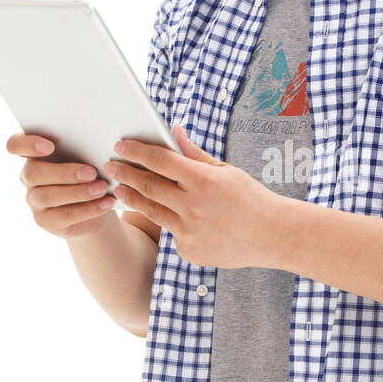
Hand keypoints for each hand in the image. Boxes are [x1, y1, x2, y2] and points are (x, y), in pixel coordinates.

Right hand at [6, 132, 115, 240]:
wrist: (97, 204)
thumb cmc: (90, 171)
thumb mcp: (86, 157)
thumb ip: (83, 148)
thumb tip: (97, 143)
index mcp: (33, 154)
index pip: (15, 145)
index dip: (27, 144)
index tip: (50, 146)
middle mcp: (28, 177)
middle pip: (34, 173)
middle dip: (64, 173)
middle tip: (91, 172)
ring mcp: (34, 201)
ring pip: (49, 196)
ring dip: (78, 192)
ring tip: (102, 188)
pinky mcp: (46, 221)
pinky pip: (65, 216)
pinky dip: (89, 209)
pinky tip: (106, 203)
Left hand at [104, 125, 285, 268]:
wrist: (272, 236)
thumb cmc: (250, 199)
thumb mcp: (226, 171)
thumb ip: (195, 154)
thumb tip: (174, 130)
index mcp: (203, 180)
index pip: (160, 160)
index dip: (136, 151)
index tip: (120, 145)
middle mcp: (193, 206)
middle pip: (148, 185)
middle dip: (126, 174)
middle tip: (110, 166)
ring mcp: (189, 231)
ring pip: (151, 211)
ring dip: (132, 198)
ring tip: (119, 190)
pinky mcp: (188, 251)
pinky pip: (170, 232)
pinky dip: (167, 222)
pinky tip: (162, 215)